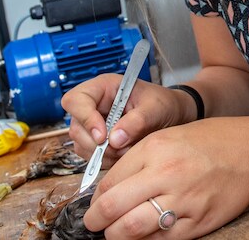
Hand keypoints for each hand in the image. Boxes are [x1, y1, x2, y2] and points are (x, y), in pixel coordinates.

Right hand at [61, 76, 192, 166]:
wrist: (172, 116)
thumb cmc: (164, 104)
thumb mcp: (155, 108)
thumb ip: (137, 121)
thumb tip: (115, 139)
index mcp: (104, 87)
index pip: (76, 100)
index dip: (85, 118)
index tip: (102, 136)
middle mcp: (94, 105)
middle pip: (76, 127)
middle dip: (96, 143)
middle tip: (121, 148)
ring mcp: (93, 124)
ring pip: (81, 145)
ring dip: (103, 154)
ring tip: (128, 149)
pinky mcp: (97, 141)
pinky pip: (91, 156)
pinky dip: (106, 160)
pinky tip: (124, 154)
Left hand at [84, 118, 248, 238]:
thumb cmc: (208, 143)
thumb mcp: (167, 138)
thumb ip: (138, 161)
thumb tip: (109, 189)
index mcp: (155, 149)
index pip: (109, 181)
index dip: (96, 198)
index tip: (95, 205)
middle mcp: (166, 174)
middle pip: (113, 206)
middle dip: (96, 220)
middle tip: (94, 224)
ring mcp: (183, 200)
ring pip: (133, 228)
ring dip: (116, 235)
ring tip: (114, 233)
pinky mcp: (198, 221)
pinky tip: (143, 236)